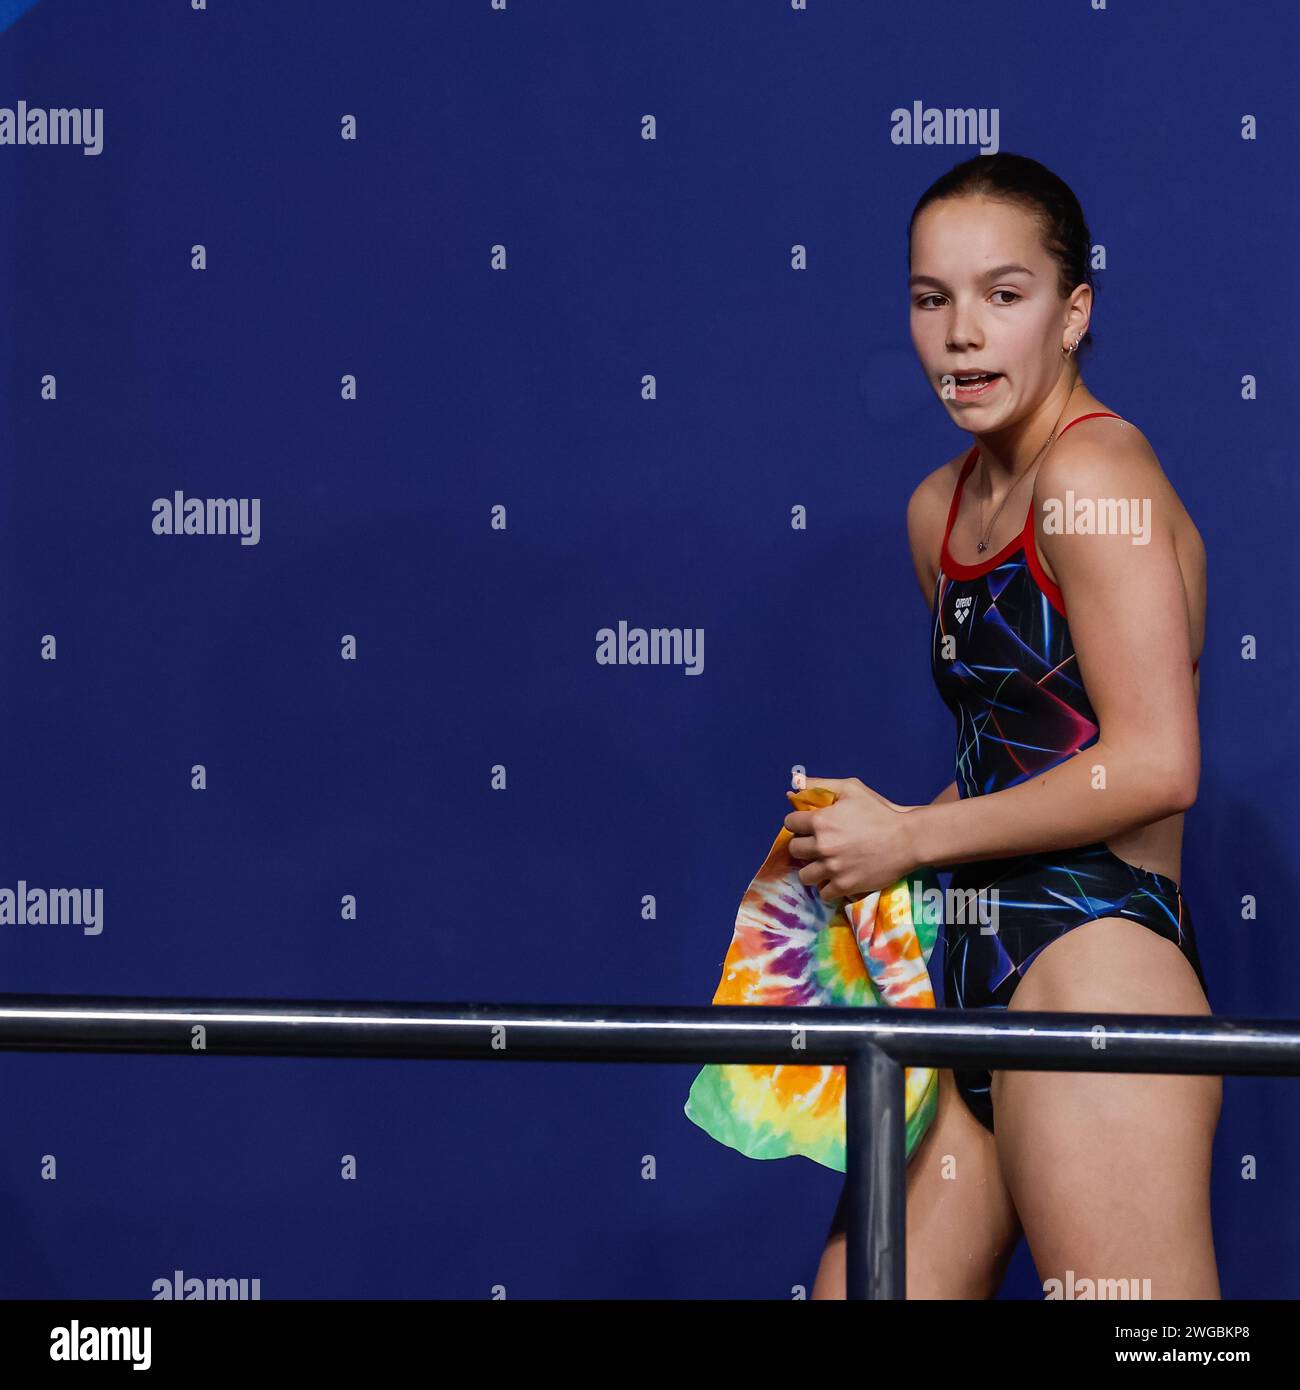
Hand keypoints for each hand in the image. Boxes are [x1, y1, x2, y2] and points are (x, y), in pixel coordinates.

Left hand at [783, 775, 918, 900]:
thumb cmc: (879, 811)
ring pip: (804, 875)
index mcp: (821, 821)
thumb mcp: (851, 789)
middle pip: (794, 850)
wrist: (907, 839)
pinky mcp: (845, 886)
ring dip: (812, 869)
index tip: (808, 827)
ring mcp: (833, 868)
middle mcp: (822, 846)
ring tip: (824, 865)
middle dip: (803, 846)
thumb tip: (794, 786)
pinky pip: (823, 893)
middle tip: (817, 846)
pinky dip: (828, 887)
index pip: (790, 823)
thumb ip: (821, 785)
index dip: (798, 823)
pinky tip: (836, 879)